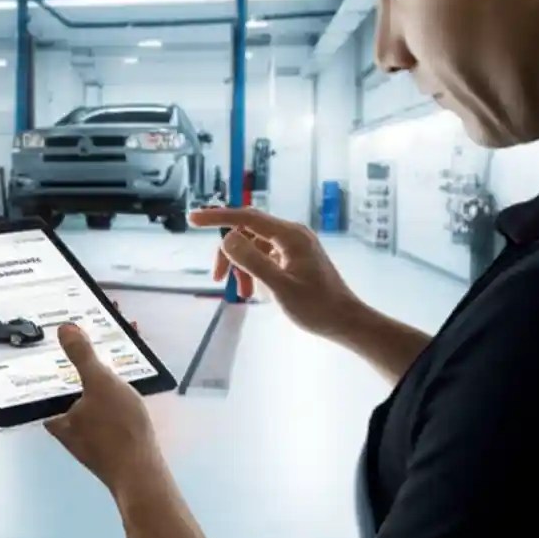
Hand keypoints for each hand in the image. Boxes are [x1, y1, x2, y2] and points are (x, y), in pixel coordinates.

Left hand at [45, 324, 163, 492]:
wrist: (142, 471)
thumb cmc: (116, 428)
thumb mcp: (99, 383)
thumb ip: (81, 356)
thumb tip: (63, 328)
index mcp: (54, 414)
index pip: (46, 378)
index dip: (53, 353)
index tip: (61, 333)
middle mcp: (66, 425)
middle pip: (69, 383)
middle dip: (83, 356)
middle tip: (94, 330)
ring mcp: (87, 433)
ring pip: (90, 392)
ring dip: (102, 368)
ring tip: (115, 343)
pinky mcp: (107, 438)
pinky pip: (106, 404)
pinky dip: (113, 386)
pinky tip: (127, 376)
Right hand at [188, 207, 363, 338]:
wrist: (345, 321)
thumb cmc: (316, 307)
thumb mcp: (280, 286)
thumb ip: (252, 261)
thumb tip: (226, 238)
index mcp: (290, 235)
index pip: (246, 217)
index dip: (217, 217)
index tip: (192, 219)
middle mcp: (292, 233)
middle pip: (247, 231)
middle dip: (230, 253)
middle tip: (219, 279)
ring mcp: (294, 245)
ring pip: (254, 245)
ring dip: (242, 266)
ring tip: (243, 293)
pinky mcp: (295, 257)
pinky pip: (265, 255)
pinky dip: (254, 270)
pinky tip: (255, 291)